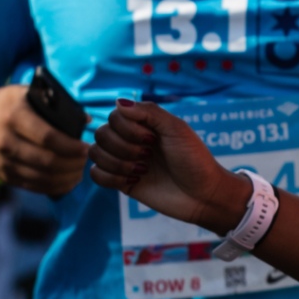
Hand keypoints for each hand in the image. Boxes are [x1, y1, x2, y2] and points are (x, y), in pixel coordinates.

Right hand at [0, 85, 88, 196]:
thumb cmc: (6, 104)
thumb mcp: (25, 94)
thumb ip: (55, 104)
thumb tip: (86, 120)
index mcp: (13, 116)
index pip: (48, 137)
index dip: (71, 146)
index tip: (86, 147)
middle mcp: (5, 141)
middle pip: (47, 161)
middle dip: (73, 164)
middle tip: (87, 159)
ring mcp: (2, 161)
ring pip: (42, 178)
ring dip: (67, 178)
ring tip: (81, 171)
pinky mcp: (2, 175)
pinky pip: (33, 186)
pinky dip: (55, 187)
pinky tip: (68, 181)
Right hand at [88, 100, 249, 232]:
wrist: (203, 195)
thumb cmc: (195, 160)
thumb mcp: (177, 129)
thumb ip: (150, 112)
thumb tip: (118, 102)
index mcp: (144, 124)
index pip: (115, 116)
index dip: (127, 128)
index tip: (152, 139)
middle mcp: (131, 140)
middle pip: (101, 133)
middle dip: (123, 146)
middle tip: (149, 155)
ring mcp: (125, 161)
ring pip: (95, 153)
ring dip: (117, 163)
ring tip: (143, 170)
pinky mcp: (121, 182)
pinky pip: (95, 174)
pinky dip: (110, 177)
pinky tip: (134, 181)